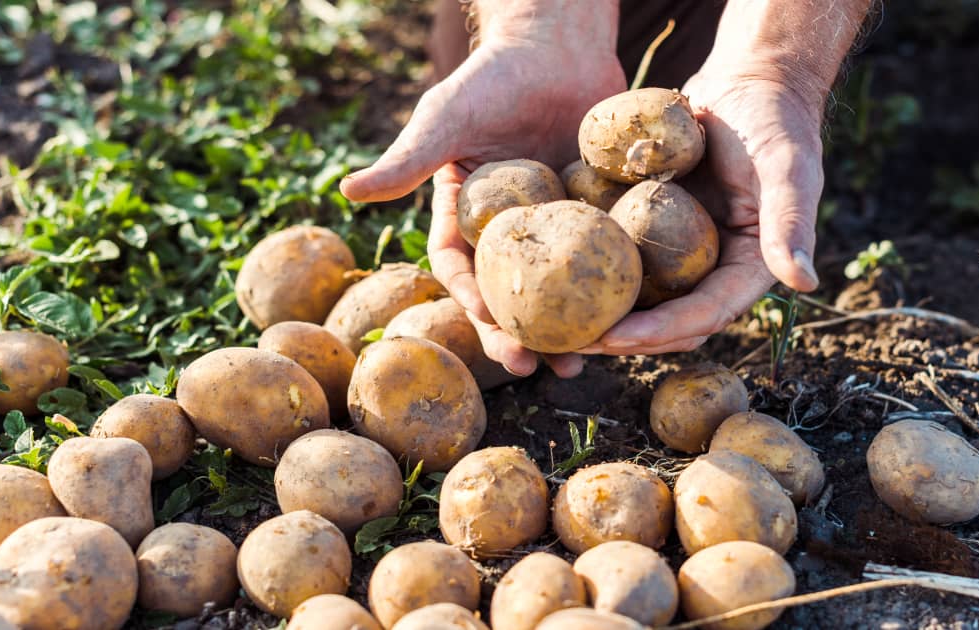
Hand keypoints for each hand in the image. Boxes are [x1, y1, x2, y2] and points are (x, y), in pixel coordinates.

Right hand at [340, 37, 626, 377]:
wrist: (555, 46)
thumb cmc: (492, 77)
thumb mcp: (447, 117)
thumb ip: (407, 159)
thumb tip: (349, 191)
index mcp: (466, 217)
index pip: (460, 270)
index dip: (469, 301)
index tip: (487, 324)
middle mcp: (508, 231)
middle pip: (509, 294)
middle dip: (518, 336)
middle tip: (534, 367)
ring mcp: (555, 228)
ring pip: (558, 289)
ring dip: (568, 328)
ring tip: (584, 361)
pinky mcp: (596, 216)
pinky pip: (602, 258)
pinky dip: (611, 288)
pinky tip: (630, 314)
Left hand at [581, 75, 824, 355]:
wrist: (750, 82)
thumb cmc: (775, 121)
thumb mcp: (787, 170)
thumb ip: (791, 224)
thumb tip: (804, 283)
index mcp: (748, 269)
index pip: (704, 314)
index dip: (661, 331)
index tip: (615, 337)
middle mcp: (713, 270)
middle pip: (666, 321)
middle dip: (623, 336)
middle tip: (573, 341)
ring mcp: (681, 252)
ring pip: (640, 298)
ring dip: (601, 313)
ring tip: (555, 321)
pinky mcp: (653, 228)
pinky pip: (621, 257)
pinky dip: (593, 268)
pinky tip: (553, 272)